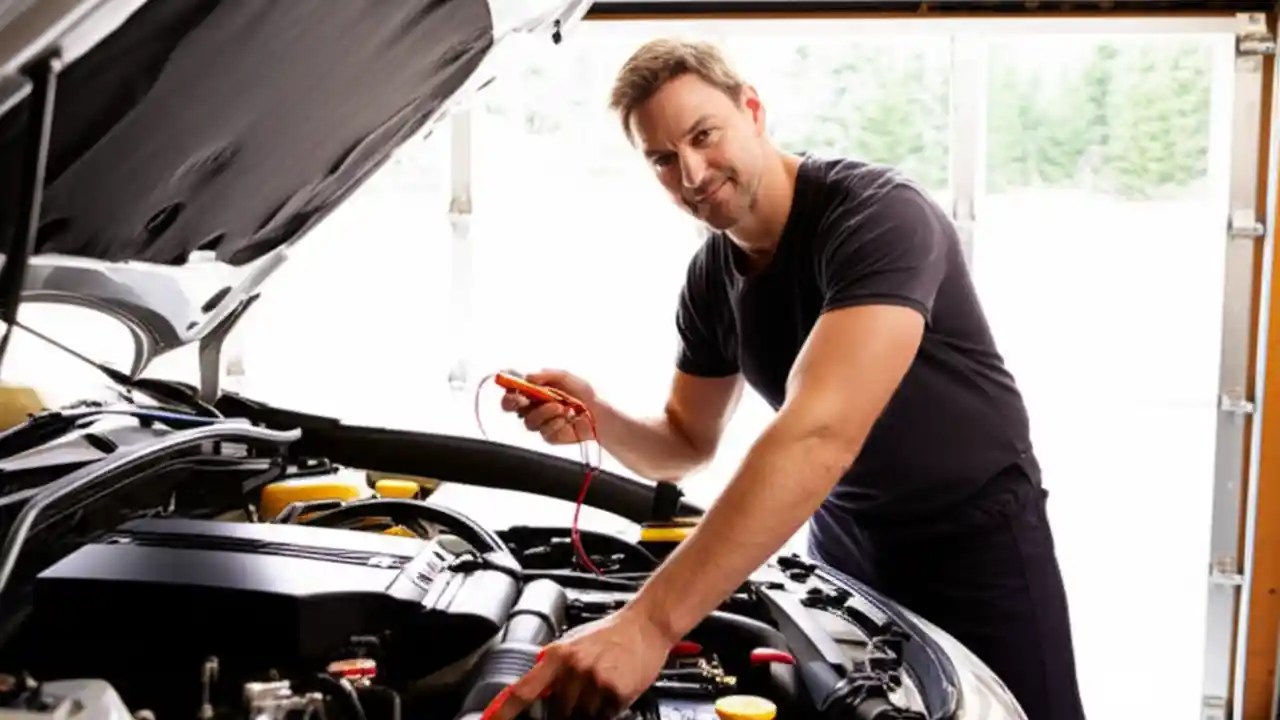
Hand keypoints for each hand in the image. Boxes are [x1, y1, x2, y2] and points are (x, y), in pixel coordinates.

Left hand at [485, 606, 673, 719]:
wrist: (645, 625)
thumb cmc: (611, 634)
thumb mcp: (574, 644)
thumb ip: (554, 666)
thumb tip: (534, 690)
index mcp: (556, 656)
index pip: (522, 690)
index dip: (503, 711)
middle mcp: (572, 669)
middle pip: (557, 712)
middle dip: (566, 709)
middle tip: (582, 693)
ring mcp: (594, 682)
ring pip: (582, 717)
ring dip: (590, 710)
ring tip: (601, 688)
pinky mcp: (615, 692)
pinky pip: (605, 716)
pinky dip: (609, 709)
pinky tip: (615, 690)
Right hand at [499, 369, 597, 444]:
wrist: (603, 416)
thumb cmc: (588, 395)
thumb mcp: (569, 378)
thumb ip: (548, 375)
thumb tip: (528, 376)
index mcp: (537, 389)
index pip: (514, 387)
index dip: (507, 386)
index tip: (509, 384)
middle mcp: (536, 405)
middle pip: (511, 407)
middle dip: (513, 402)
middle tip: (522, 399)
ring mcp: (542, 422)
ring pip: (528, 421)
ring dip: (544, 413)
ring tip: (563, 408)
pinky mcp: (551, 436)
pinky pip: (544, 432)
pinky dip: (556, 425)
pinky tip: (568, 420)